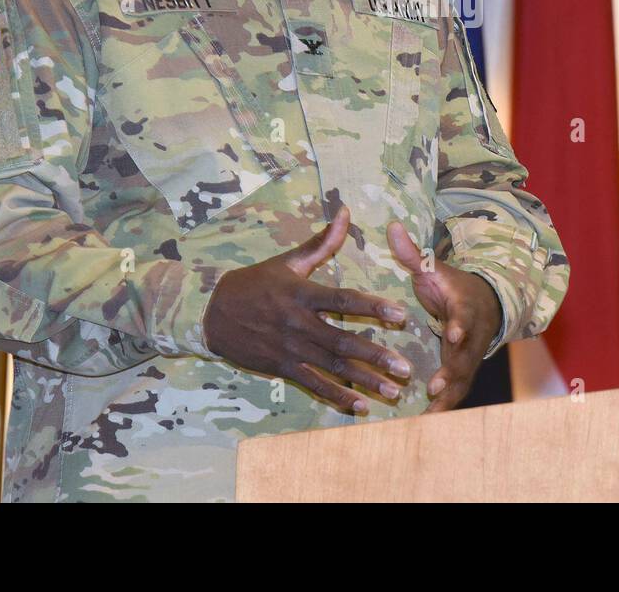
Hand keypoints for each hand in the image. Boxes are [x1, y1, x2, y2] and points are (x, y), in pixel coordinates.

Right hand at [202, 206, 411, 413]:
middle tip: (406, 368)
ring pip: (332, 367)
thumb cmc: (255, 283)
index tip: (400, 315)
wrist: (213, 313)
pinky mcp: (282, 368)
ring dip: (364, 380)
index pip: (343, 300)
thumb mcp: (287, 261)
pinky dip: (336, 397)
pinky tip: (360, 407)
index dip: (372, 307)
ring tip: (392, 391)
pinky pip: (313, 384)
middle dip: (376, 356)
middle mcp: (298, 324)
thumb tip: (345, 212)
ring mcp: (290, 349)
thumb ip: (321, 242)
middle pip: (343, 341)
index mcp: (302, 293)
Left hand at [386, 221, 501, 412]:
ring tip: (429, 416)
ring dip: (448, 398)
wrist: (484, 304)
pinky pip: (456, 392)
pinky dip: (444, 407)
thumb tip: (392, 226)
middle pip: (466, 355)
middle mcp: (472, 335)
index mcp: (465, 306)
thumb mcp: (434, 268)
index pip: (465, 316)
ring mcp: (470, 356)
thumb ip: (413, 253)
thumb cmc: (451, 285)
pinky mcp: (464, 372)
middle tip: (436, 387)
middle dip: (452, 372)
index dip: (460, 325)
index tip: (454, 334)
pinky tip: (425, 423)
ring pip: (463, 380)